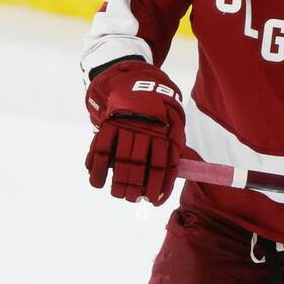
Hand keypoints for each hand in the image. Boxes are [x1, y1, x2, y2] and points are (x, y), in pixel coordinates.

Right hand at [85, 60, 185, 204]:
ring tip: (119, 195)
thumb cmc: (159, 112)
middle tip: (134, 200)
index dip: (159, 185)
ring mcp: (126, 126)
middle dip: (137, 187)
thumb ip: (175, 147)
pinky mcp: (109, 123)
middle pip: (141, 164)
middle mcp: (146, 130)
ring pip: (122, 160)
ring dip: (119, 182)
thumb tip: (186, 172)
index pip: (164, 164)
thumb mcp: (174, 124)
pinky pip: (102, 149)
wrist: (136, 83)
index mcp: (165, 132)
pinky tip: (97, 183)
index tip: (155, 200)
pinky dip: (98, 168)